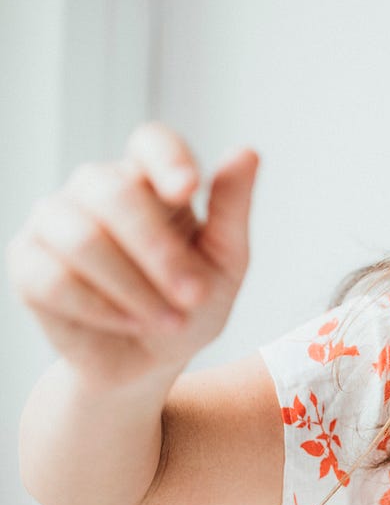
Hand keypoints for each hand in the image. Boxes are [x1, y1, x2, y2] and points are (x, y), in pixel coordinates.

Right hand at [6, 123, 258, 388]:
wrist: (150, 362)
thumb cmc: (189, 304)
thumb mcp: (226, 261)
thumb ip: (233, 207)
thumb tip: (247, 152)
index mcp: (150, 179)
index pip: (151, 142)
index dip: (167, 158)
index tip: (188, 188)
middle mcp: (97, 189)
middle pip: (115, 193)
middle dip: (159, 250)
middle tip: (194, 294)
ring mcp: (55, 222)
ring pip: (82, 237)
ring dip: (134, 286)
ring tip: (169, 320)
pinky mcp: (28, 264)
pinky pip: (54, 279)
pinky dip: (102, 308)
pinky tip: (130, 323)